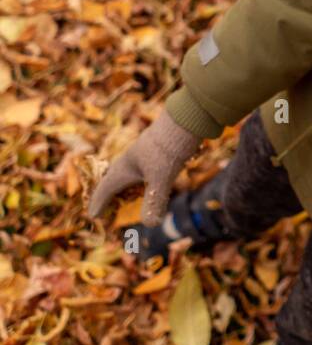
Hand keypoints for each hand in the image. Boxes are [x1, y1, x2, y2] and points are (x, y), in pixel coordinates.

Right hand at [87, 108, 201, 226]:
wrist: (185, 119)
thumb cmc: (168, 148)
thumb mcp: (162, 178)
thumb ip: (154, 201)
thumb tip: (149, 225)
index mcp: (124, 168)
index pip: (105, 188)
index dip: (99, 203)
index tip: (92, 216)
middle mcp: (130, 160)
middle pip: (112, 179)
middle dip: (107, 194)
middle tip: (102, 207)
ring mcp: (144, 154)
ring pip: (127, 173)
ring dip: (123, 186)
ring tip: (122, 196)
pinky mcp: (157, 151)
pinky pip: (142, 169)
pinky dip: (139, 180)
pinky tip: (147, 181)